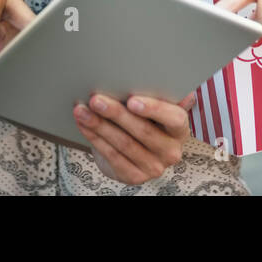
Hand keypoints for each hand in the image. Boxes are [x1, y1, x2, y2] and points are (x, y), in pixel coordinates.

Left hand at [72, 92, 195, 184]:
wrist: (135, 151)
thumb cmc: (146, 121)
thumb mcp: (155, 108)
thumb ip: (161, 95)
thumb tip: (174, 85)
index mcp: (179, 129)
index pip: (174, 119)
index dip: (154, 109)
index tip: (132, 100)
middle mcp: (171, 151)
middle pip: (143, 131)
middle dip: (116, 113)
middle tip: (96, 99)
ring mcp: (153, 166)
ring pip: (123, 144)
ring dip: (99, 125)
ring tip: (82, 110)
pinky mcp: (134, 176)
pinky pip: (112, 156)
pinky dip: (95, 138)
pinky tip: (84, 125)